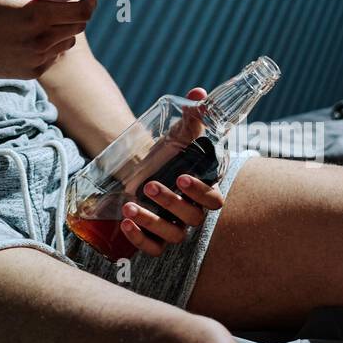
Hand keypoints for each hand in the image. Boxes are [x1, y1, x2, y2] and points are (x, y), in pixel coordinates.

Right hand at [0, 0, 97, 78]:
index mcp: (37, 15)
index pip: (82, 10)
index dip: (90, 1)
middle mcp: (40, 40)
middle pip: (79, 26)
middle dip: (78, 13)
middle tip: (69, 5)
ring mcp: (37, 59)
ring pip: (67, 42)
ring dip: (63, 30)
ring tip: (45, 22)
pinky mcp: (32, 72)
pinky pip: (53, 56)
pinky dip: (50, 45)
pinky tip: (31, 38)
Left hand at [119, 87, 224, 257]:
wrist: (141, 162)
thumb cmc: (168, 150)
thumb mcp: (180, 132)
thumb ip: (194, 115)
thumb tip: (199, 93)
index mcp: (204, 188)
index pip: (214, 200)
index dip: (201, 193)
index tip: (182, 177)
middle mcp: (192, 211)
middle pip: (193, 219)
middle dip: (171, 203)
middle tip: (149, 184)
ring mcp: (173, 225)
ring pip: (173, 236)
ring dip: (152, 222)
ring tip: (130, 205)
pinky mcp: (154, 235)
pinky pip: (154, 248)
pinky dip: (141, 241)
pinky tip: (127, 223)